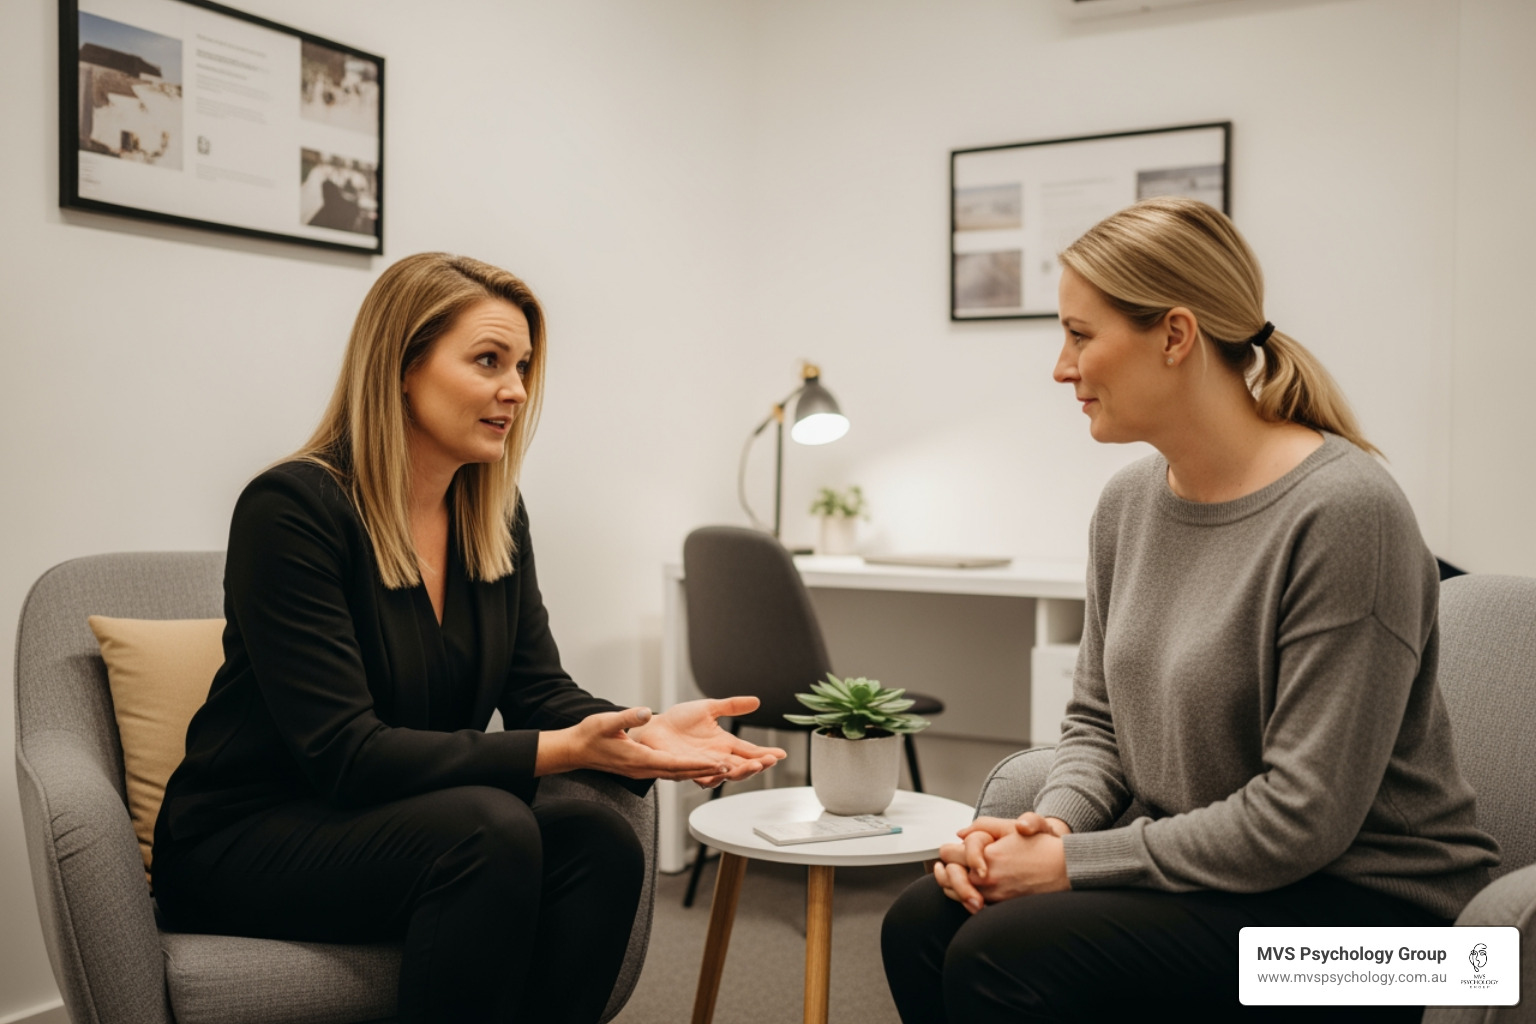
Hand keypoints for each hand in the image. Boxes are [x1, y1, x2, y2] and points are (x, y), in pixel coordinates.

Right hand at [536, 707, 728, 780]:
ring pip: (678, 773)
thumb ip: (628, 717)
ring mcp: (645, 770)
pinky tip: (698, 764)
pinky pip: (670, 770)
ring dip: (701, 770)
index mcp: (639, 760)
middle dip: (708, 771)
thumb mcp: (607, 722)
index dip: (699, 765)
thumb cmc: (590, 736)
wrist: (576, 750)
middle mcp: (645, 769)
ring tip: (724, 767)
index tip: (719, 764)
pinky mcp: (643, 766)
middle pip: (683, 772)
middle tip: (734, 768)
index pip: (675, 765)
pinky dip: (687, 768)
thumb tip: (646, 712)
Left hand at [627, 697, 787, 788]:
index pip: (750, 751)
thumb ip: (732, 706)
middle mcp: (717, 757)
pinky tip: (724, 768)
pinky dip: (714, 773)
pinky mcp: (686, 768)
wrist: (653, 727)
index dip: (766, 753)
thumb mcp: (709, 707)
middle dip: (758, 765)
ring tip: (754, 765)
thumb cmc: (679, 720)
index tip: (781, 754)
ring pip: (726, 774)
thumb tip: (756, 701)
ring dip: (741, 771)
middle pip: (743, 766)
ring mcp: (702, 765)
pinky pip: (702, 774)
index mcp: (724, 744)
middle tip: (769, 760)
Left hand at [936, 813, 1071, 912]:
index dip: (947, 850)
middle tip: (941, 867)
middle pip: (948, 878)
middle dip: (945, 870)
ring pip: (958, 895)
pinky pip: (973, 907)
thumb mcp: (1012, 827)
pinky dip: (968, 899)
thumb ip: (982, 826)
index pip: (948, 855)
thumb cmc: (1042, 848)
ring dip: (954, 885)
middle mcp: (986, 881)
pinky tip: (970, 891)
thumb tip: (960, 834)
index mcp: (985, 858)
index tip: (950, 850)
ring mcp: (993, 898)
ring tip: (953, 877)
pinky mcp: (1002, 909)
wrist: (1066, 871)